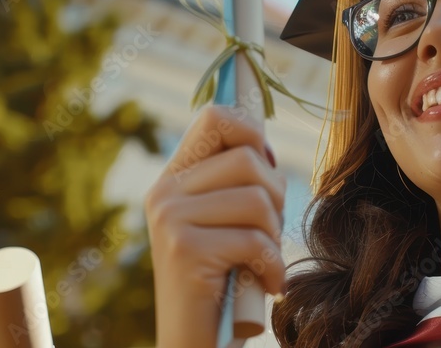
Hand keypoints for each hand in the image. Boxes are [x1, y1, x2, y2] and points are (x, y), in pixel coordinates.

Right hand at [146, 105, 286, 346]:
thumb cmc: (224, 285)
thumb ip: (237, 182)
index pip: (215, 116)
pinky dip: (274, 267)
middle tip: (269, 234)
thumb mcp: (227, 223)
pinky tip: (269, 285)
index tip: (266, 168)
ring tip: (263, 260)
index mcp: (174, 179)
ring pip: (256, 198)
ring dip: (274, 234)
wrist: (195, 345)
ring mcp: (169, 220)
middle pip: (248, 158)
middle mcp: (164, 192)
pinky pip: (255, 239)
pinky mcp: (183, 250)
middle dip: (276, 197)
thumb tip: (264, 142)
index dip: (253, 132)